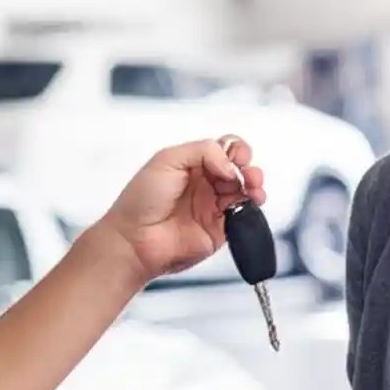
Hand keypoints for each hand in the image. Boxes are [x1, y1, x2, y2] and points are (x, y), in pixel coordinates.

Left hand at [96, 136, 266, 283]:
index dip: (234, 150)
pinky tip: (250, 202)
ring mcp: (213, 206)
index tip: (232, 158)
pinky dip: (252, 207)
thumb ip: (203, 151)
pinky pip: (244, 215)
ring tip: (253, 187)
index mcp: (192, 164)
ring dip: (255, 185)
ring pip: (246, 190)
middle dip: (248, 167)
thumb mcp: (167, 159)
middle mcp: (205, 183)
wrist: (134, 240)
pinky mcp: (220, 229)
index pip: (224, 149)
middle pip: (239, 168)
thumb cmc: (141, 200)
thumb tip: (230, 164)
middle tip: (244, 173)